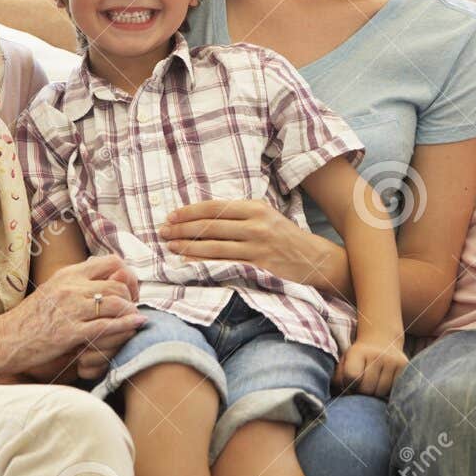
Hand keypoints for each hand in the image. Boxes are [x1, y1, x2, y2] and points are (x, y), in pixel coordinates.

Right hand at [0, 256, 144, 375]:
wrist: (3, 339)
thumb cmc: (30, 318)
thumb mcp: (54, 289)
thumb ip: (78, 283)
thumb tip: (109, 278)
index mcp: (68, 274)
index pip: (112, 262)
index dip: (127, 274)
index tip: (129, 288)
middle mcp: (70, 287)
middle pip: (118, 284)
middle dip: (132, 296)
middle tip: (133, 307)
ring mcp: (70, 309)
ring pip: (116, 303)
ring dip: (131, 311)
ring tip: (133, 318)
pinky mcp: (69, 332)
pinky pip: (107, 325)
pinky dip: (126, 325)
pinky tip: (135, 325)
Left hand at [159, 199, 323, 281]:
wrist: (313, 258)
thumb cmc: (285, 236)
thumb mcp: (266, 216)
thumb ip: (240, 214)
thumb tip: (204, 215)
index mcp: (256, 208)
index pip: (216, 208)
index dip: (191, 211)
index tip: (172, 215)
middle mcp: (256, 225)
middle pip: (211, 226)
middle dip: (183, 228)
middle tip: (163, 231)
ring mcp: (257, 247)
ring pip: (214, 246)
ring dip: (188, 246)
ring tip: (171, 245)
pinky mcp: (257, 266)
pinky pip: (224, 264)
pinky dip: (203, 262)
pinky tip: (187, 262)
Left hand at [335, 335, 407, 397]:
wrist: (381, 340)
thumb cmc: (359, 357)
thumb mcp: (345, 362)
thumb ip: (338, 378)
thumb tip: (341, 393)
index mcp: (358, 352)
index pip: (351, 376)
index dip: (349, 385)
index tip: (350, 383)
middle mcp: (377, 354)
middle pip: (366, 389)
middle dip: (362, 393)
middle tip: (361, 387)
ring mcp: (392, 360)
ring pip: (381, 392)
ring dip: (375, 394)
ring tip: (373, 384)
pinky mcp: (405, 366)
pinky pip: (394, 389)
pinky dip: (387, 391)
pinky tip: (384, 382)